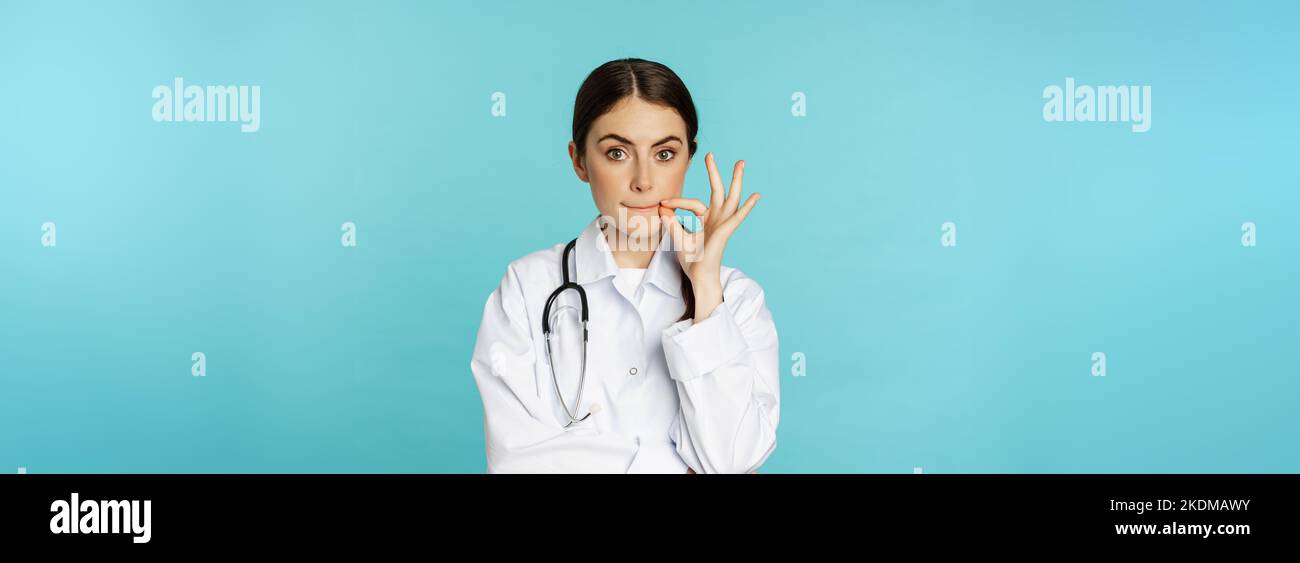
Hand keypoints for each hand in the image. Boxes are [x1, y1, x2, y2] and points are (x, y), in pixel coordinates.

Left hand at [658, 152, 760, 321]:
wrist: (698, 277)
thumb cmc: (691, 262)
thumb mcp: (678, 238)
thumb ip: (671, 223)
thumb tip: (662, 208)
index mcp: (707, 220)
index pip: (693, 203)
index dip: (677, 202)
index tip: (663, 204)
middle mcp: (717, 219)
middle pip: (718, 191)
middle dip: (715, 172)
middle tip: (710, 154)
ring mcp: (723, 224)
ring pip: (731, 198)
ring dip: (736, 180)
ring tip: (740, 163)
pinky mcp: (726, 232)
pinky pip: (737, 217)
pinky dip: (747, 207)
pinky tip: (756, 196)